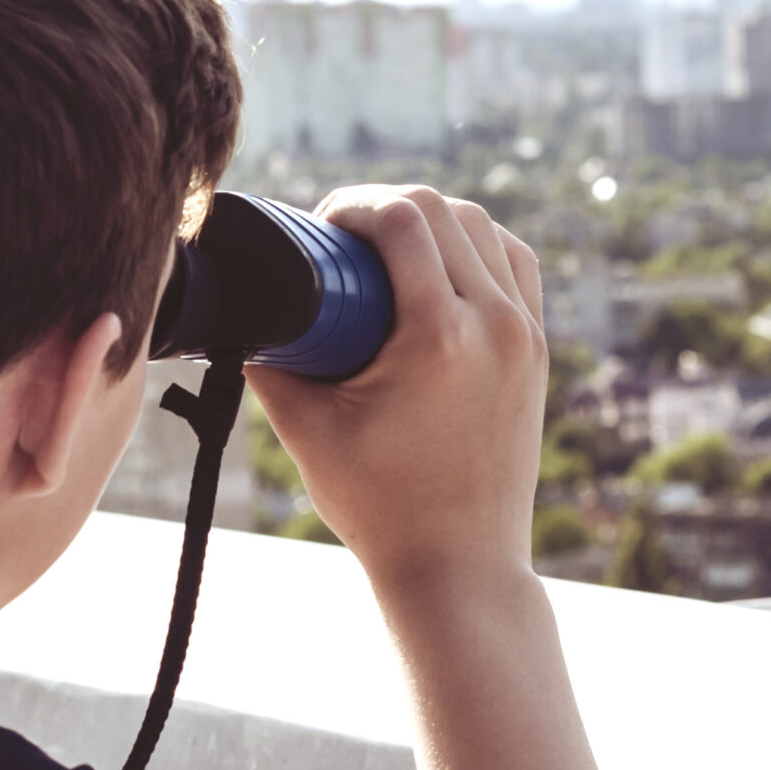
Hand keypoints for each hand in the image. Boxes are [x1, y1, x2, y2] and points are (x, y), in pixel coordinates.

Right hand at [248, 186, 545, 585]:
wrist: (458, 566)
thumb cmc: (377, 508)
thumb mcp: (306, 431)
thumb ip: (266, 363)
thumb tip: (234, 312)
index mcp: (438, 335)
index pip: (403, 218)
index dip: (352, 203)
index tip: (319, 226)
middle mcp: (494, 324)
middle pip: (443, 210)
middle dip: (384, 206)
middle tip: (341, 236)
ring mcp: (524, 336)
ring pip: (484, 227)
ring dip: (432, 220)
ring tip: (385, 246)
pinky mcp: (536, 352)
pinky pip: (514, 263)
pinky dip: (477, 245)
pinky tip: (441, 259)